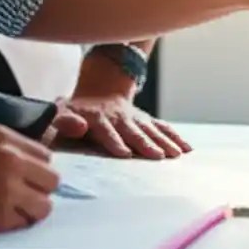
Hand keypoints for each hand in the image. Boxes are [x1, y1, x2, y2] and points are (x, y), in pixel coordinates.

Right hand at [0, 125, 58, 236]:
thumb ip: (2, 149)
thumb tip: (33, 166)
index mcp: (0, 134)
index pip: (44, 155)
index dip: (32, 171)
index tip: (18, 180)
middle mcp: (9, 158)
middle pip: (51, 179)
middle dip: (36, 190)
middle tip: (13, 199)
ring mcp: (6, 188)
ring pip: (44, 206)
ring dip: (28, 211)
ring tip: (2, 212)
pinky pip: (24, 225)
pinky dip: (12, 227)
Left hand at [48, 53, 191, 158]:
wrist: (99, 92)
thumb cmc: (75, 111)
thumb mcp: (61, 112)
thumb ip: (64, 121)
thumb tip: (78, 126)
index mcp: (97, 118)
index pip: (106, 131)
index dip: (114, 141)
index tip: (124, 152)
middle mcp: (120, 117)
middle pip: (133, 131)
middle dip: (145, 143)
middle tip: (157, 156)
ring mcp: (136, 118)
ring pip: (151, 129)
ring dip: (164, 141)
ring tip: (175, 154)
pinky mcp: (147, 120)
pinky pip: (162, 127)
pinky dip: (175, 136)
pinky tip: (187, 148)